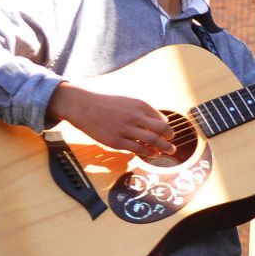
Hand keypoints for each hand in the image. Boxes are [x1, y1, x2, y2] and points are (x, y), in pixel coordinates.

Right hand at [48, 83, 174, 154]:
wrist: (83, 107)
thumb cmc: (107, 105)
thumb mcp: (128, 102)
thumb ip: (146, 111)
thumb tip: (164, 122)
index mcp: (139, 105)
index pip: (161, 119)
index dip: (166, 128)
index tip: (167, 134)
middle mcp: (134, 117)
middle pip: (161, 130)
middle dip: (169, 138)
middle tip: (171, 143)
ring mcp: (125, 129)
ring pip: (152, 141)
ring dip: (164, 148)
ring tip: (169, 151)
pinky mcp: (116, 141)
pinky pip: (138, 149)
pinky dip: (149, 152)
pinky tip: (153, 154)